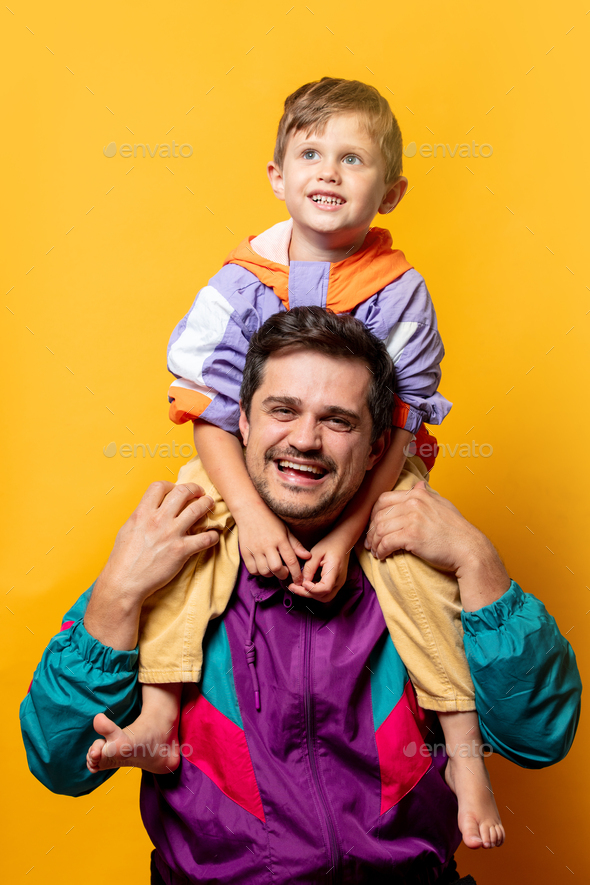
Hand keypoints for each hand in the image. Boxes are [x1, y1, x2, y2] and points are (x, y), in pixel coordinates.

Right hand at [96, 481, 219, 606]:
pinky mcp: (181, 550)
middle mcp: (158, 520)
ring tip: (210, 505)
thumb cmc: (123, 559)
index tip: (176, 489)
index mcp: (143, 513)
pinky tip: (213, 535)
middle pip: (182, 492)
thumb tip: (150, 510)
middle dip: (194, 489)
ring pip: (197, 509)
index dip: (170, 485)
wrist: (124, 582)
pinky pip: (205, 538)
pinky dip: (213, 535)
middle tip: (199, 493)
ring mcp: (171, 534)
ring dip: (207, 505)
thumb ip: (141, 517)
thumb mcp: (127, 530)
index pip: (159, 486)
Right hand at [236, 505, 309, 583]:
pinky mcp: (244, 551)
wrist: (249, 510)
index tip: (299, 580)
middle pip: (276, 568)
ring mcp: (254, 548)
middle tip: (285, 572)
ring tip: (273, 568)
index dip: (297, 574)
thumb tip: (308, 557)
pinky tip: (262, 566)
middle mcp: (267, 545)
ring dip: (271, 574)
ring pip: (264, 571)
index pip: (291, 561)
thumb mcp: (286, 530)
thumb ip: (296, 545)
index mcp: (280, 539)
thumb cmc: (270, 520)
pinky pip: (252, 569)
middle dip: (283, 575)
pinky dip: (258, 572)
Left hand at [290, 536, 351, 602]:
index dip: (312, 589)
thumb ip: (309, 567)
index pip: (325, 588)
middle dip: (308, 594)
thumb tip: (302, 582)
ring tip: (298, 587)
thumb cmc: (330, 543)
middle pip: (324, 596)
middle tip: (293, 587)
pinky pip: (326, 593)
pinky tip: (306, 585)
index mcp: (335, 570)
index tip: (302, 583)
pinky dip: (315, 592)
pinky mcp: (336, 583)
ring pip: (325, 597)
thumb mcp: (317, 552)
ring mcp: (339, 582)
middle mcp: (339, 580)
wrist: (343, 540)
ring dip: (311, 594)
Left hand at [364, 481, 487, 572]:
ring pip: (379, 529)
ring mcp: (412, 519)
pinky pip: (386, 542)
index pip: (384, 499)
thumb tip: (418, 485)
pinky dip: (380, 550)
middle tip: (370, 542)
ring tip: (376, 551)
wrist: (468, 548)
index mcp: (417, 495)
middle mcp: (413, 504)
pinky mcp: (411, 536)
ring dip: (374, 543)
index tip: (373, 525)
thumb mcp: (442, 504)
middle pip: (379, 515)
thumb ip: (427, 495)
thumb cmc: (456, 530)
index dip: (374, 513)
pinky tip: (381, 556)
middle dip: (371, 530)